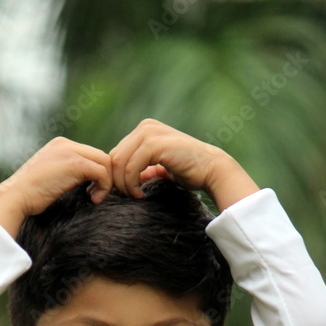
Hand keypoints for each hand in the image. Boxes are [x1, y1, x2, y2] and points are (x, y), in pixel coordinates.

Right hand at [0, 137, 112, 236]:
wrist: (15, 197)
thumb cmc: (29, 197)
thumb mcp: (50, 178)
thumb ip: (66, 174)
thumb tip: (86, 184)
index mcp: (60, 145)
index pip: (91, 154)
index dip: (96, 174)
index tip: (90, 192)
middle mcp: (66, 144)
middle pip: (101, 156)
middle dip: (104, 178)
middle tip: (95, 196)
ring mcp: (70, 151)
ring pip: (105, 162)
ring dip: (106, 183)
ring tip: (94, 199)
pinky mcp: (75, 163)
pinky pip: (102, 172)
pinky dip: (104, 187)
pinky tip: (93, 200)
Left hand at [107, 118, 258, 211]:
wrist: (211, 169)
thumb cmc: (188, 171)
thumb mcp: (159, 167)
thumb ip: (142, 168)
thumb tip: (121, 180)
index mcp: (144, 130)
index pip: (116, 154)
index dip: (114, 176)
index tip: (122, 194)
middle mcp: (145, 127)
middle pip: (114, 158)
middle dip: (116, 181)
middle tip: (126, 198)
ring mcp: (149, 133)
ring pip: (120, 163)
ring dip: (123, 185)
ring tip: (135, 196)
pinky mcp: (154, 144)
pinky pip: (131, 167)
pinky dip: (131, 184)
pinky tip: (141, 194)